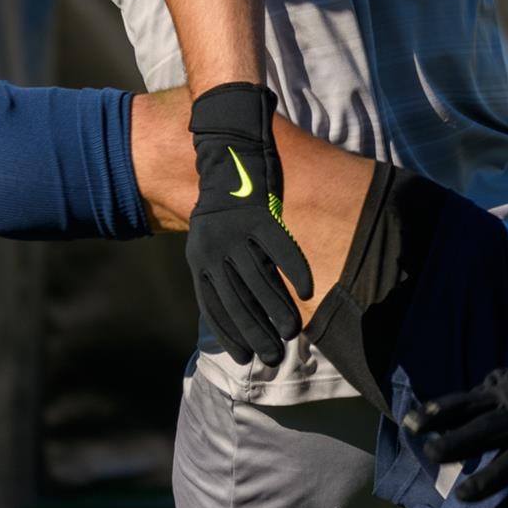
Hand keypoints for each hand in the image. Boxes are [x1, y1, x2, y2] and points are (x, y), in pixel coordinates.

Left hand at [185, 82, 313, 366]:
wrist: (224, 149)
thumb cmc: (222, 199)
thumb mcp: (209, 235)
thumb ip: (222, 267)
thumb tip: (243, 302)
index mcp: (200, 257)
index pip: (214, 307)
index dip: (231, 335)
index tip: (246, 357)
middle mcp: (214, 248)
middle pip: (237, 300)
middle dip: (255, 332)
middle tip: (272, 356)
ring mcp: (236, 232)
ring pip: (259, 280)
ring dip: (277, 309)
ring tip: (293, 332)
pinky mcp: (258, 215)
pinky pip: (279, 249)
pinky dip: (294, 270)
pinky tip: (308, 290)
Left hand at [404, 348, 507, 507]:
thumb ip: (487, 395)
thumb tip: (450, 410)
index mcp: (506, 394)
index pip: (466, 403)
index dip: (439, 412)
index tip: (412, 423)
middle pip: (484, 431)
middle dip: (456, 443)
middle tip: (430, 454)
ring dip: (484, 480)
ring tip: (462, 495)